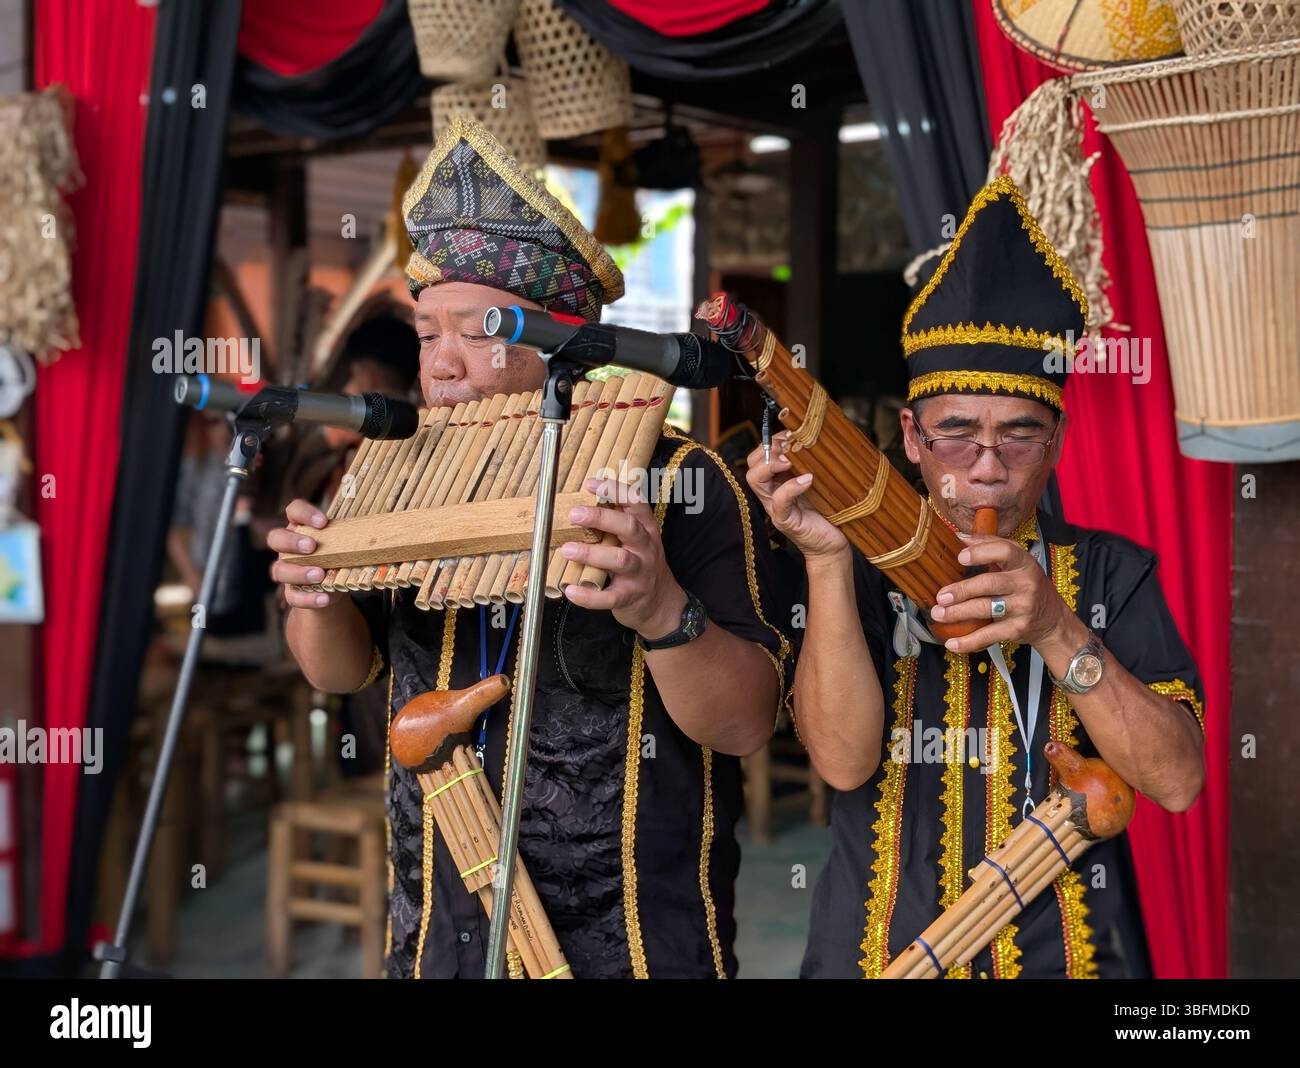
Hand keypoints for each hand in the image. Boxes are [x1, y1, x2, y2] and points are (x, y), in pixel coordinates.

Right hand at [267, 499, 346, 609]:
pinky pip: (293, 597)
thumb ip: (349, 537)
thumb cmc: (338, 556)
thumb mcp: (343, 545)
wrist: (333, 587)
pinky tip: (324, 598)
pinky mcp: (292, 592)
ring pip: (279, 570)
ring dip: (298, 572)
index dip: (303, 513)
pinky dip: (308, 599)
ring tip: (319, 575)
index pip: (293, 511)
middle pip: (275, 538)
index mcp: (300, 528)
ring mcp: (286, 570)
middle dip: (291, 541)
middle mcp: (288, 548)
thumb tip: (376, 534)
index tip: (323, 521)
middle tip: (312, 546)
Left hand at [559, 476, 687, 638]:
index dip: (615, 490)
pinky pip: (609, 597)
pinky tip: (571, 590)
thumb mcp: (637, 540)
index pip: (636, 502)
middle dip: (601, 517)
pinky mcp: (629, 597)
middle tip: (574, 514)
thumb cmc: (640, 564)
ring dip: (592, 553)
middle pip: (629, 527)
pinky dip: (589, 596)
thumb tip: (581, 503)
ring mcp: (639, 573)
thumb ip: (616, 523)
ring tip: (567, 549)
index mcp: (646, 529)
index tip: (591, 483)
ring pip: (620, 560)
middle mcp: (645, 548)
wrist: (661, 603)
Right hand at [744, 431, 846, 562]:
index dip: (770, 441)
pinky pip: (778, 501)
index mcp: (778, 481)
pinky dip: (791, 487)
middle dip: (767, 450)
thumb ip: (812, 465)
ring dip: (771, 464)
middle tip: (789, 448)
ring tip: (791, 461)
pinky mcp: (786, 521)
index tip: (790, 434)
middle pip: (751, 465)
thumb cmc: (829, 513)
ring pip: (755, 480)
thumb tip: (815, 437)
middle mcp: (772, 493)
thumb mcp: (820, 482)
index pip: (759, 456)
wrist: (834, 544)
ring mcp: (775, 508)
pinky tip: (807, 480)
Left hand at [929, 534, 1071, 652]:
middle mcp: (1025, 584)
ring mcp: (1022, 608)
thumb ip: (990, 546)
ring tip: (939, 614)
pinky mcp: (1017, 629)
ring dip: (958, 613)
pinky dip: (969, 641)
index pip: (1005, 551)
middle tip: (941, 596)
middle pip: (989, 583)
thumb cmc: (1027, 585)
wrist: (1052, 620)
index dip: (981, 552)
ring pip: (986, 609)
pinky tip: (952, 643)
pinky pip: (989, 635)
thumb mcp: (1017, 562)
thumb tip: (959, 537)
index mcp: (1023, 563)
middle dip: (962, 590)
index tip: (961, 556)